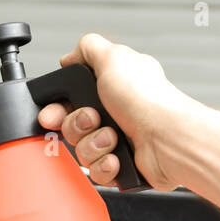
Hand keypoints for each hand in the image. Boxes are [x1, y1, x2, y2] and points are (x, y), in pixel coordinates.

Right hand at [37, 33, 199, 189]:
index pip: (70, 100)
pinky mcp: (121, 165)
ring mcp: (117, 140)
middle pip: (71, 127)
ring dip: (93, 145)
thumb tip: (71, 56)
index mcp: (111, 89)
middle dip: (77, 127)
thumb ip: (88, 49)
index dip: (58, 108)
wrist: (166, 139)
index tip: (53, 113)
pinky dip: (105, 164)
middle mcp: (114, 113)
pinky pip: (96, 171)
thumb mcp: (113, 58)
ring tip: (113, 138)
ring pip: (82, 151)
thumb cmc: (147, 101)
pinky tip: (117, 156)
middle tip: (94, 120)